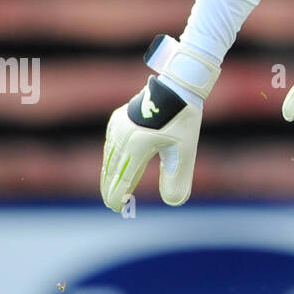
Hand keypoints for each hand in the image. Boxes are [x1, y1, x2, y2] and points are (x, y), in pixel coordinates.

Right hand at [100, 77, 201, 211]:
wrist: (177, 86)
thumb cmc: (183, 118)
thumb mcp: (185, 151)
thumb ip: (178, 178)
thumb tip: (174, 203)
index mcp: (137, 146)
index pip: (124, 177)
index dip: (119, 195)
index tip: (118, 208)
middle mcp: (122, 136)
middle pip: (113, 168)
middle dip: (110, 187)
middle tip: (111, 204)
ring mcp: (118, 126)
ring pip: (110, 156)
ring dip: (109, 173)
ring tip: (109, 188)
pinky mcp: (119, 118)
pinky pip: (111, 143)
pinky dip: (110, 157)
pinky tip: (112, 162)